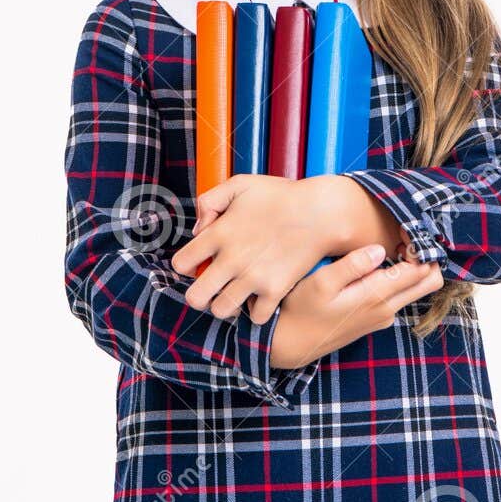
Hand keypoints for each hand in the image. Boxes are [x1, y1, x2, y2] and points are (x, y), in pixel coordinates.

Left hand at [172, 174, 332, 323]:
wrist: (320, 212)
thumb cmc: (280, 195)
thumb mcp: (239, 184)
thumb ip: (209, 201)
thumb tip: (198, 230)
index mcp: (218, 234)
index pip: (181, 264)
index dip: (186, 264)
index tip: (198, 262)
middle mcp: (231, 259)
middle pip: (195, 297)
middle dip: (198, 294)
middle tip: (210, 286)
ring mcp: (253, 277)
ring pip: (221, 311)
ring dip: (224, 304)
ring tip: (234, 292)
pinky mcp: (276, 290)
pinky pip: (255, 317)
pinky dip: (255, 311)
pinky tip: (259, 297)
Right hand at [269, 243, 443, 369]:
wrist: (289, 344)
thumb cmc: (301, 308)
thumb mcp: (321, 282)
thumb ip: (352, 265)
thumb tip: (380, 249)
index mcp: (376, 296)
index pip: (420, 271)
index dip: (421, 247)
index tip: (406, 231)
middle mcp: (387, 309)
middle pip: (430, 283)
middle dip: (426, 258)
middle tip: (406, 239)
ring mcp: (383, 316)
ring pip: (416, 289)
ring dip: (413, 268)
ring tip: (392, 245)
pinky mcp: (376, 319)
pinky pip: (400, 296)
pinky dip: (400, 280)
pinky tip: (379, 265)